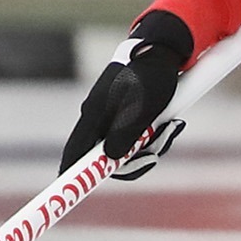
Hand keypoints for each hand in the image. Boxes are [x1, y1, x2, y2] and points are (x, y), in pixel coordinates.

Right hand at [59, 11, 193, 179]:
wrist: (165, 51)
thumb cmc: (152, 76)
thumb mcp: (142, 107)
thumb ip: (126, 133)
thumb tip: (110, 160)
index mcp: (94, 113)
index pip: (75, 151)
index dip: (71, 172)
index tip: (69, 189)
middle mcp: (99, 117)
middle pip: (105, 156)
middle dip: (133, 160)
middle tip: (155, 153)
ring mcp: (114, 116)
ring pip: (126, 148)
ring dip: (151, 145)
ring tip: (171, 126)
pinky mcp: (129, 114)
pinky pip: (138, 137)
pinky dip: (155, 135)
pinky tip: (171, 123)